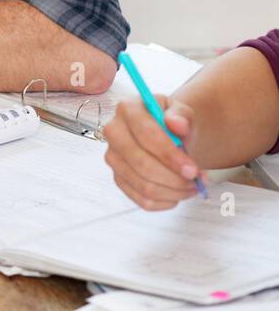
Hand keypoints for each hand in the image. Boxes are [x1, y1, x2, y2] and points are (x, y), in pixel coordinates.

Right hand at [103, 95, 201, 209]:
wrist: (168, 135)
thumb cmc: (174, 123)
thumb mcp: (182, 113)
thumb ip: (182, 116)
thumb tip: (177, 123)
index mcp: (127, 109)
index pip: (146, 135)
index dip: (170, 156)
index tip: (193, 170)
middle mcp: (113, 133)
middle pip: (141, 163)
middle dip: (174, 178)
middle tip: (197, 180)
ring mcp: (113, 158)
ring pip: (143, 185)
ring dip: (174, 191)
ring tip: (193, 186)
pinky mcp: (118, 178)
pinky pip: (142, 200)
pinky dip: (166, 201)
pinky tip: (178, 192)